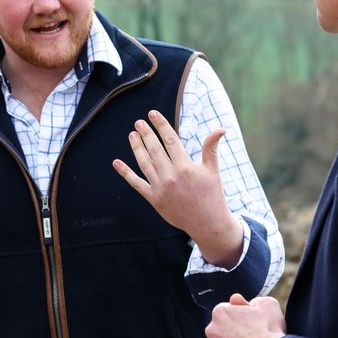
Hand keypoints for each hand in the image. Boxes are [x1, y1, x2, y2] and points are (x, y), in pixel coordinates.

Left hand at [112, 110, 242, 265]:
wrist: (207, 223)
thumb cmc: (212, 194)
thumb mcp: (213, 170)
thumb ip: (211, 148)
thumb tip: (220, 128)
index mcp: (186, 167)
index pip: (170, 140)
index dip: (161, 125)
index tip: (153, 114)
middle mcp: (171, 176)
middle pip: (155, 149)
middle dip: (146, 134)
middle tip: (139, 122)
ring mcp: (160, 188)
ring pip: (144, 163)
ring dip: (136, 148)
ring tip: (132, 135)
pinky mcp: (154, 199)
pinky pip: (136, 183)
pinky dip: (125, 173)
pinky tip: (116, 162)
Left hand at [199, 294, 285, 337]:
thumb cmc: (271, 331)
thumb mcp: (268, 305)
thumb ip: (253, 301)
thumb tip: (240, 301)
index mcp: (221, 313)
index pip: (223, 312)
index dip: (236, 318)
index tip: (246, 325)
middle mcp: (212, 330)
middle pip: (214, 330)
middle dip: (225, 334)